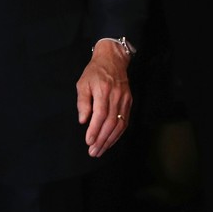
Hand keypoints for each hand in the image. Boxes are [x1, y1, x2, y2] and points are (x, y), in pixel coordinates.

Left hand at [76, 39, 132, 157]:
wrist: (113, 60)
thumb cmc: (94, 72)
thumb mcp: (83, 83)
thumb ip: (82, 102)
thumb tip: (83, 120)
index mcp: (103, 90)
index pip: (100, 115)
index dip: (95, 130)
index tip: (88, 141)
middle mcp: (116, 96)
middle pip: (110, 123)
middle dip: (101, 140)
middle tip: (93, 151)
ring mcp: (125, 100)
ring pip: (119, 125)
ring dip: (110, 140)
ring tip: (100, 150)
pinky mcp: (129, 102)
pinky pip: (125, 122)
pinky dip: (118, 134)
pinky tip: (110, 141)